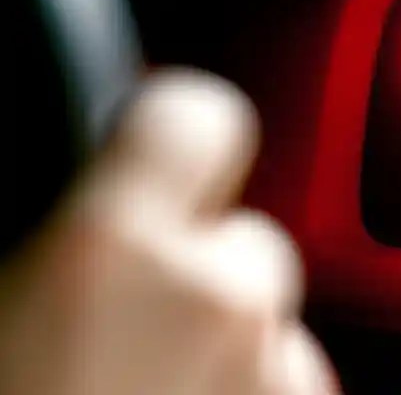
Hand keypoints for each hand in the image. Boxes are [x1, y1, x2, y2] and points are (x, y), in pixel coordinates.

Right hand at [0, 72, 337, 394]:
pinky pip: (291, 371)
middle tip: (123, 324)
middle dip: (195, 263)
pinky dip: (249, 383)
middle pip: (241, 232)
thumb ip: (67, 219)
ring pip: (267, 306)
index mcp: (114, 252)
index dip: (169, 125)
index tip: (147, 140)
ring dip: (223, 329)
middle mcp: (220, 298)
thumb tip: (99, 174)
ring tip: (146, 383)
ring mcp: (278, 366)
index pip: (197, 113)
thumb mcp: (1, 296)